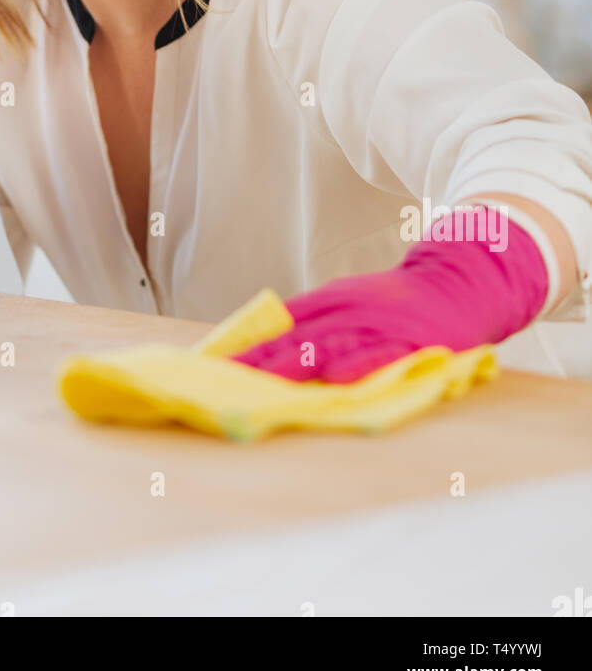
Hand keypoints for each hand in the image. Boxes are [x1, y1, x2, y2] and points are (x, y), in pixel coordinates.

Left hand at [230, 206, 549, 383]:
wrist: (456, 282)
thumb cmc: (395, 303)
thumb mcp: (348, 302)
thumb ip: (311, 323)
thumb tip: (264, 347)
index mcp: (329, 301)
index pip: (279, 328)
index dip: (248, 349)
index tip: (213, 369)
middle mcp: (347, 312)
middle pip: (295, 340)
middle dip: (259, 365)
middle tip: (225, 386)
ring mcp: (375, 327)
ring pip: (329, 348)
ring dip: (295, 368)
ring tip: (264, 389)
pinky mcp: (405, 343)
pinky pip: (378, 357)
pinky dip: (356, 367)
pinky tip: (336, 378)